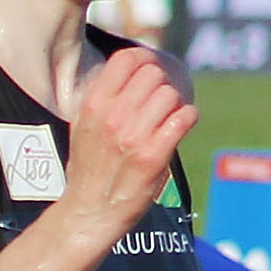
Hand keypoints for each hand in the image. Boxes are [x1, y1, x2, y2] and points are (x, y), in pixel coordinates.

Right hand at [64, 48, 193, 243]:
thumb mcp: (82, 125)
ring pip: (170, 94)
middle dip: (161, 84)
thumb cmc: (89, 168)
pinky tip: (180, 125)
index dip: (144, 61)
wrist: (91, 211)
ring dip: (175, 103)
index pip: (126, 59)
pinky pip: (184, 117)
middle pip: (153, 74)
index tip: (149, 74)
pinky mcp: (154, 156)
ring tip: (169, 117)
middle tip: (160, 102)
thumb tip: (127, 68)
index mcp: (94, 104)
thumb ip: (102, 96)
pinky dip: (188, 117)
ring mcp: (134, 137)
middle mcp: (113, 117)